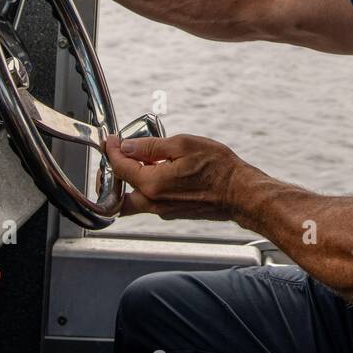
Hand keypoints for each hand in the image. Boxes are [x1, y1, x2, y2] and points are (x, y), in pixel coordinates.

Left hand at [104, 133, 251, 221]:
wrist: (240, 193)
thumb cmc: (218, 169)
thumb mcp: (183, 145)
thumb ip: (150, 146)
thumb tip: (126, 147)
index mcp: (152, 184)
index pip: (120, 167)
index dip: (112, 150)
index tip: (112, 140)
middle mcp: (154, 202)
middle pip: (118, 193)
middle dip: (112, 175)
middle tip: (116, 157)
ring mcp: (163, 211)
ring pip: (133, 201)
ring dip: (130, 182)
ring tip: (139, 162)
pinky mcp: (173, 213)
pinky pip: (150, 202)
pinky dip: (147, 188)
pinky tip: (159, 172)